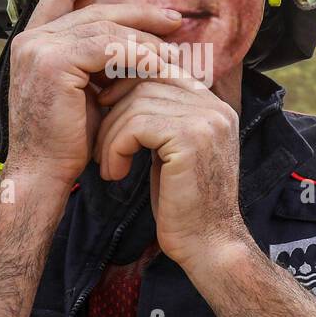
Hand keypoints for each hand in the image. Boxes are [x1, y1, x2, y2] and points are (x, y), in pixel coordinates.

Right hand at [4, 0, 180, 187]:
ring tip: (176, 50)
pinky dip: (141, 57)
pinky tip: (163, 66)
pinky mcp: (55, 61)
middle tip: (174, 18)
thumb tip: (141, 48)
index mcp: (34, 42)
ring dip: (146, 40)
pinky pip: (110, 49)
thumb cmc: (66, 143)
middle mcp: (31, 39)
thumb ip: (100, 63)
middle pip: (95, 12)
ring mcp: (39, 47)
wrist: (43, 175)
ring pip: (106, 29)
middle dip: (138, 14)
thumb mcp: (85, 93)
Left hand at [94, 60, 248, 269]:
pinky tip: (114, 173)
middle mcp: (214, 106)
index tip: (104, 109)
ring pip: (136, 103)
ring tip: (107, 165)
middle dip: (113, 111)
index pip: (162, 71)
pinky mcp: (190, 139)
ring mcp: (206, 120)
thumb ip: (161, 120)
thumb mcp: (172, 152)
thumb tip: (125, 90)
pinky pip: (136, 125)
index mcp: (213, 105)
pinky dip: (116, 147)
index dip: (127, 86)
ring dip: (110, 135)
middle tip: (101, 146)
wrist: (207, 245)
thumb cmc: (183, 205)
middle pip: (146, 81)